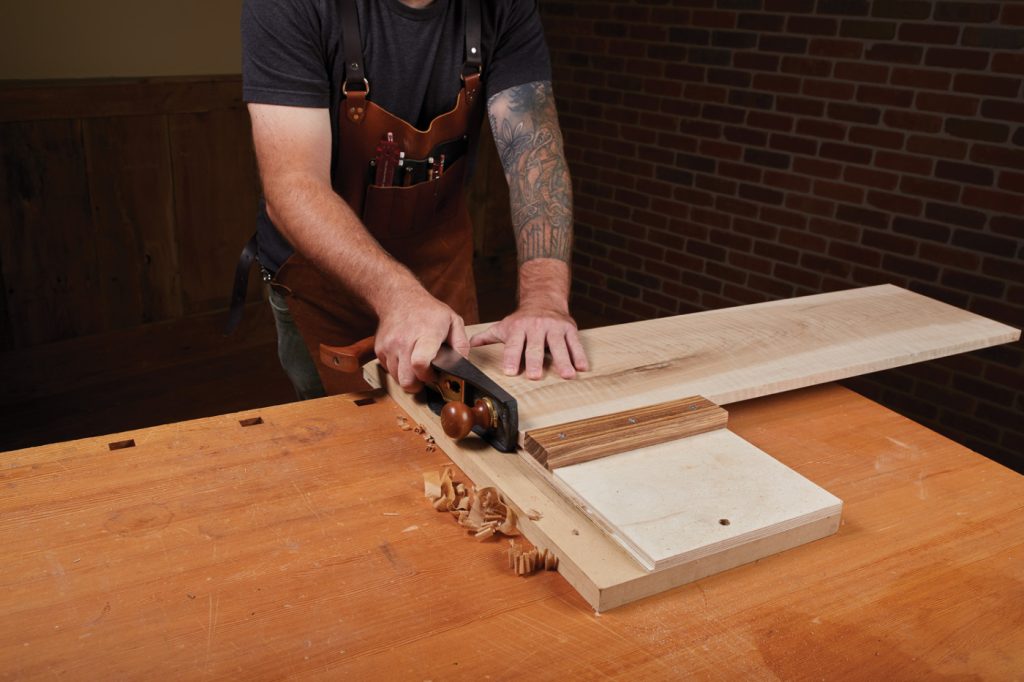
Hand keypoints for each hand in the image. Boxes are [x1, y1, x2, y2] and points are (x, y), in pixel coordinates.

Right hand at [374, 289, 469, 392]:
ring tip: (417, 364)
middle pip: (407, 380)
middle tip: (426, 374)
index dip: (428, 376)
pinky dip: (399, 370)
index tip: (435, 373)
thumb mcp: (453, 320)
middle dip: (418, 384)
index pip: (420, 363)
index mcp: (425, 335)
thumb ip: (461, 345)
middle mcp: (403, 342)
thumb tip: (462, 365)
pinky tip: (407, 358)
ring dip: (409, 377)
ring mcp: (389, 346)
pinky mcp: (380, 350)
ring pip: (397, 379)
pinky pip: (389, 371)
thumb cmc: (428, 311)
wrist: (398, 298)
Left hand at [470, 306, 588, 379]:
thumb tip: (466, 348)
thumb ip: (487, 337)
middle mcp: (536, 326)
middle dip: (535, 361)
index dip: (511, 358)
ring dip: (563, 361)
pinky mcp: (569, 328)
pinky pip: (575, 343)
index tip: (510, 372)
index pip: (514, 345)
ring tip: (567, 375)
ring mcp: (554, 327)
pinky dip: (580, 356)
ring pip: (559, 346)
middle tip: (535, 376)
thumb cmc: (522, 319)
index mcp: (518, 328)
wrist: (543, 298)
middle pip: (535, 347)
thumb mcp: (504, 325)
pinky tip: (582, 368)